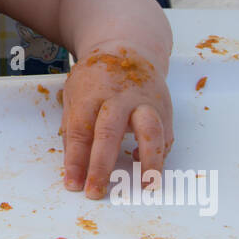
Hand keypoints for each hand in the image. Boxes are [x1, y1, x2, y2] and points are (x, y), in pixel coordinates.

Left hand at [59, 42, 173, 198]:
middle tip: (95, 191)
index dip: (76, 160)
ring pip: (150, 131)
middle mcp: (119, 97)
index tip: (73, 184)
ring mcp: (145, 102)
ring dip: (149, 161)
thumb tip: (74, 168)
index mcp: (91, 93)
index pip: (80, 130)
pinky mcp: (165, 108)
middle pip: (109, 132)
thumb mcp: (75, 95)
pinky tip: (145, 166)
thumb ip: (74, 129)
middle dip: (101, 166)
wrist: (129, 47)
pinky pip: (166, 135)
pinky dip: (159, 154)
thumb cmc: (96, 78)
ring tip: (147, 185)